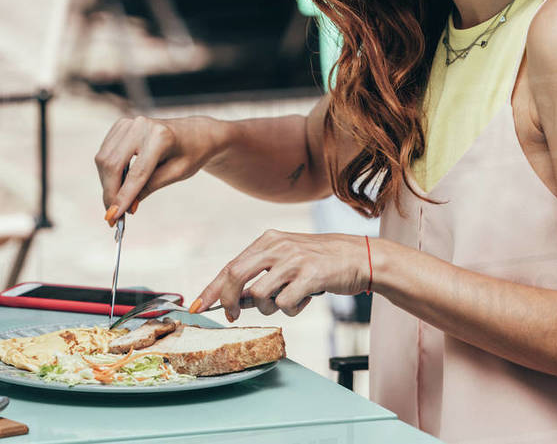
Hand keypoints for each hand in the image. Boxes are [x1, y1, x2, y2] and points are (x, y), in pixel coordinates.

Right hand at [94, 115, 223, 222]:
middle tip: (111, 216)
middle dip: (110, 193)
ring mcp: (128, 123)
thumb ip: (150, 187)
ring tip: (116, 202)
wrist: (194, 132)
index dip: (123, 197)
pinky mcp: (121, 125)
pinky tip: (117, 184)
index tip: (113, 217)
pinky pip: (105, 152)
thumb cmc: (190, 153)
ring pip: (104, 159)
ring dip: (106, 184)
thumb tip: (126, 206)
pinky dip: (107, 172)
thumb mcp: (177, 174)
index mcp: (160, 136)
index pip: (136, 173)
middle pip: (113, 165)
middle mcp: (140, 125)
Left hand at [190, 230, 369, 319]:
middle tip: (233, 317)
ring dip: (270, 308)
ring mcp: (293, 260)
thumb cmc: (319, 261)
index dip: (212, 289)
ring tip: (289, 300)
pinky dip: (292, 309)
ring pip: (260, 296)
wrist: (358, 256)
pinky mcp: (310, 275)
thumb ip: (261, 274)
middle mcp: (277, 246)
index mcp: (268, 240)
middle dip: (228, 301)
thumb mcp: (286, 258)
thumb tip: (232, 300)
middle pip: (236, 276)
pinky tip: (306, 298)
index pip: (230, 266)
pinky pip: (285, 304)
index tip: (198, 306)